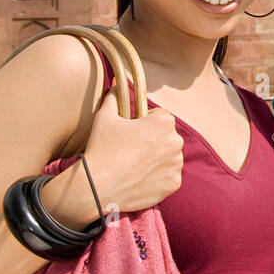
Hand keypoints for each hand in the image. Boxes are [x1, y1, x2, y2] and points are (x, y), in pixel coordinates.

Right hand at [80, 82, 185, 213]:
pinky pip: (169, 177)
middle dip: (154, 141)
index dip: (146, 122)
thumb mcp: (104, 118)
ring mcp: (176, 165)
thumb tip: (115, 86)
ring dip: (158, 159)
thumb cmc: (101, 149)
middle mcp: (176, 142)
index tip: (133, 131)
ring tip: (135, 166)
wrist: (97, 188)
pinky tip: (140, 179)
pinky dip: (158, 178)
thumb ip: (113, 98)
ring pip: (169, 157)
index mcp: (164, 122)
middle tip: (132, 150)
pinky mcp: (174, 184)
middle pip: (167, 137)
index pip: (161, 116)